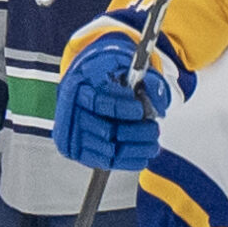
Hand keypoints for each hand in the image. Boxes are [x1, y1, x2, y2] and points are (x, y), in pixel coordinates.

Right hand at [54, 34, 168, 170]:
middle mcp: (70, 111)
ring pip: (106, 148)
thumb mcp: (119, 66)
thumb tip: (157, 98)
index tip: (139, 110)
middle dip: (134, 131)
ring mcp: (71, 134)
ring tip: (152, 144)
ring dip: (134, 148)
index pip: (97, 101)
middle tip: (153, 129)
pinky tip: (142, 156)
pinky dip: (126, 161)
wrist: (85, 86)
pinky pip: (103, 161)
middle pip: (103, 129)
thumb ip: (140, 77)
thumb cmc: (102, 76)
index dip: (120, 108)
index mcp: (76, 86)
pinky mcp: (77, 150)